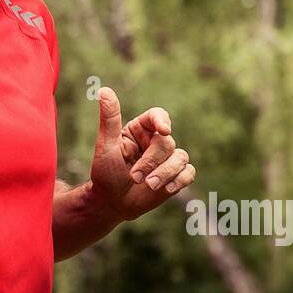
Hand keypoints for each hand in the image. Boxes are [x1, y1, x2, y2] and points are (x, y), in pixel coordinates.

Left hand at [88, 86, 194, 221]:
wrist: (112, 203)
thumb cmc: (105, 173)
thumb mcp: (106, 146)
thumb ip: (109, 119)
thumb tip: (103, 89)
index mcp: (140, 129)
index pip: (157, 115)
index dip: (162, 121)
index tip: (164, 131)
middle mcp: (156, 140)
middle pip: (167, 143)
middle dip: (152, 162)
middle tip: (135, 177)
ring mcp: (167, 158)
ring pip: (180, 157)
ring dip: (165, 173)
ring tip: (148, 185)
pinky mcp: (176, 175)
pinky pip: (189, 172)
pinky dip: (180, 180)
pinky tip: (168, 189)